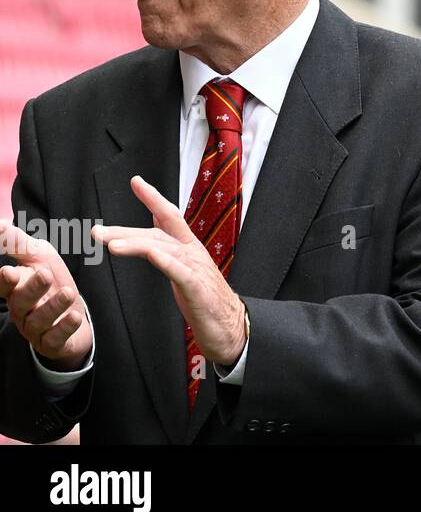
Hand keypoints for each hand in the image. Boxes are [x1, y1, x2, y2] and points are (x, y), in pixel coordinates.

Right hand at [0, 220, 92, 369]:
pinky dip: (65, 327)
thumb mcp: (38, 257)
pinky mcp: (53, 342)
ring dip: (52, 306)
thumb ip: (18, 243)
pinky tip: (75, 316)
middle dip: (30, 288)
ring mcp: (36, 328)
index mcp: (15, 289)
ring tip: (67, 292)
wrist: (72, 314)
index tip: (8, 271)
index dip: (4, 280)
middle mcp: (21, 309)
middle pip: (20, 301)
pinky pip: (56, 338)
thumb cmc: (50, 282)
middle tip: (44, 274)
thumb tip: (0, 224)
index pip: (4, 285)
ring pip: (39, 320)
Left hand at [90, 175, 246, 367]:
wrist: (232, 329)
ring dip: (135, 244)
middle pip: (158, 234)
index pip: (170, 218)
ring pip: (163, 249)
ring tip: (109, 245)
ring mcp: (197, 269)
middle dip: (125, 230)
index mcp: (191, 249)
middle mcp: (194, 253)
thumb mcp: (186, 275)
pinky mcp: (198, 288)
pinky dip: (164, 259)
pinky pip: (179, 270)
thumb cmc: (206, 304)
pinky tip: (150, 253)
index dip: (154, 199)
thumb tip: (153, 246)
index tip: (137, 182)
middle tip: (96, 232)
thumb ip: (171, 258)